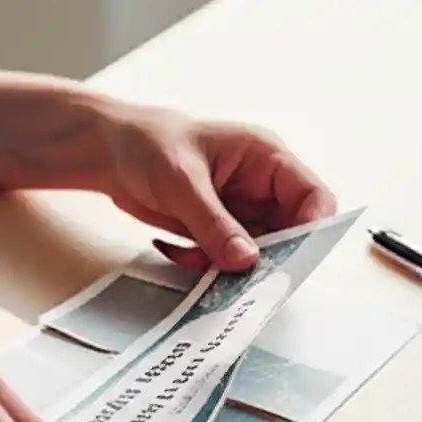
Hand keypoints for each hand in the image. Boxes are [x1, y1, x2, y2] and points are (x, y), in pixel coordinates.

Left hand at [101, 106, 336, 272]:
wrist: (108, 153)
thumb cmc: (147, 144)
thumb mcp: (181, 182)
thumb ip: (214, 224)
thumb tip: (246, 260)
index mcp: (265, 157)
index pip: (313, 196)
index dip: (311, 229)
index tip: (288, 258)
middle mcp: (260, 186)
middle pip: (289, 233)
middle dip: (265, 258)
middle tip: (239, 277)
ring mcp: (239, 210)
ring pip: (256, 253)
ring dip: (228, 266)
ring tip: (195, 259)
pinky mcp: (217, 230)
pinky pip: (226, 259)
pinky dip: (204, 264)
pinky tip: (177, 249)